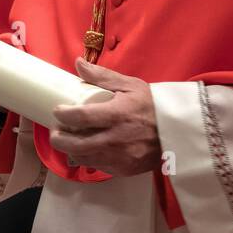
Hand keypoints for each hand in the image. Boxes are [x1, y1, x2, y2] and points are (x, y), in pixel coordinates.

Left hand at [49, 59, 161, 176]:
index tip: (58, 111)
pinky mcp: (125, 169)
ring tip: (69, 141)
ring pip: (85, 158)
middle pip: (77, 144)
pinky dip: (89, 159)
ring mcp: (120, 157)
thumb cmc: (152, 105)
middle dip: (59, 139)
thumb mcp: (130, 85)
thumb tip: (77, 63)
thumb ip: (102, 76)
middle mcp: (116, 139)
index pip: (81, 117)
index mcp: (117, 114)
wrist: (177, 130)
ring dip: (71, 151)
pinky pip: (98, 167)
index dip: (64, 115)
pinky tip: (87, 151)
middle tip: (55, 132)